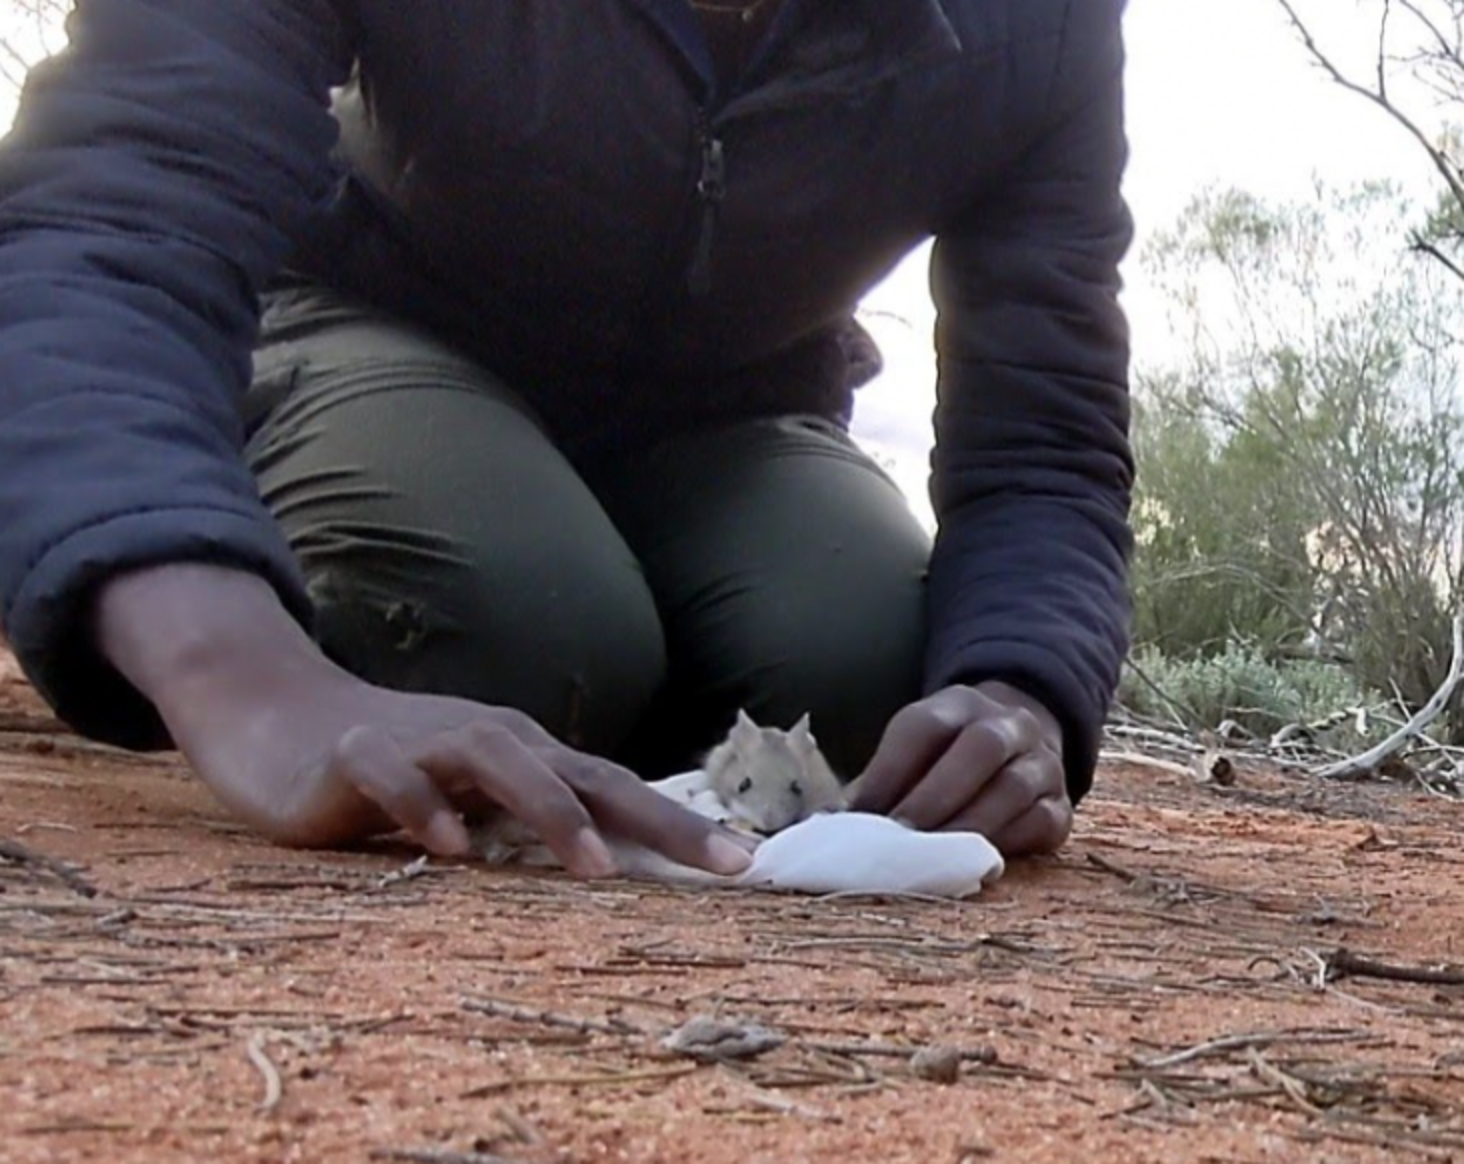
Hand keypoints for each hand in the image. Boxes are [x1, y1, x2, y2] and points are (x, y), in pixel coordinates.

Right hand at [95, 564, 753, 879]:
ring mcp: (427, 740)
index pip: (618, 788)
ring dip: (551, 813)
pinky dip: (427, 809)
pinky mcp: (358, 754)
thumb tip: (618, 865)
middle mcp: (493, 738)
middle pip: (588, 774)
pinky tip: (453, 850)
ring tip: (594, 869)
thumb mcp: (478, 795)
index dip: (682, 824)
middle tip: (723, 863)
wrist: (280, 718)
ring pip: (502, 764)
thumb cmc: (396, 768)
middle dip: (660, 819)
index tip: (748, 865)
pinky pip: (397, 779)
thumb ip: (533, 822)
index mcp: (529, 753)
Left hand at [848, 682, 1071, 855]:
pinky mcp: (1061, 805)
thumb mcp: (914, 752)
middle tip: (899, 839)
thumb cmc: (947, 759)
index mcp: (959, 704)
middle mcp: (1008, 725)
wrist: (1022, 743)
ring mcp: (1042, 762)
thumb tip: (823, 827)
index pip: (925, 727)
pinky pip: (1042, 821)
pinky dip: (1007, 843)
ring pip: (1013, 787)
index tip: (860, 815)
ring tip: (932, 860)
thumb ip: (878, 783)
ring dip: (968, 825)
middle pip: (980, 749)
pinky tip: (975, 864)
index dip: (891, 771)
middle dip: (934, 797)